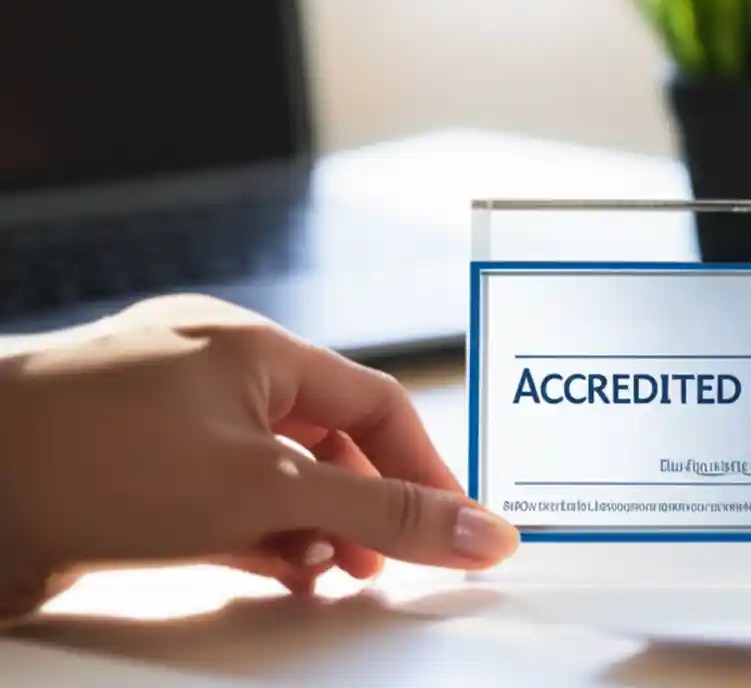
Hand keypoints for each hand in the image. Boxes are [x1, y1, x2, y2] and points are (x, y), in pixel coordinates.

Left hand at [0, 295, 518, 619]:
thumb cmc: (96, 456)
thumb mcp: (268, 488)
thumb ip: (385, 511)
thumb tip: (484, 532)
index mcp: (255, 347)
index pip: (376, 403)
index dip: (427, 470)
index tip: (460, 529)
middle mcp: (213, 375)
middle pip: (328, 440)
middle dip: (366, 506)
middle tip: (389, 563)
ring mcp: (166, 422)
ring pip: (274, 474)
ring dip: (313, 526)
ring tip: (330, 574)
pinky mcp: (130, 471)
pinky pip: (223, 498)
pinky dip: (260, 534)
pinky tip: (277, 568)